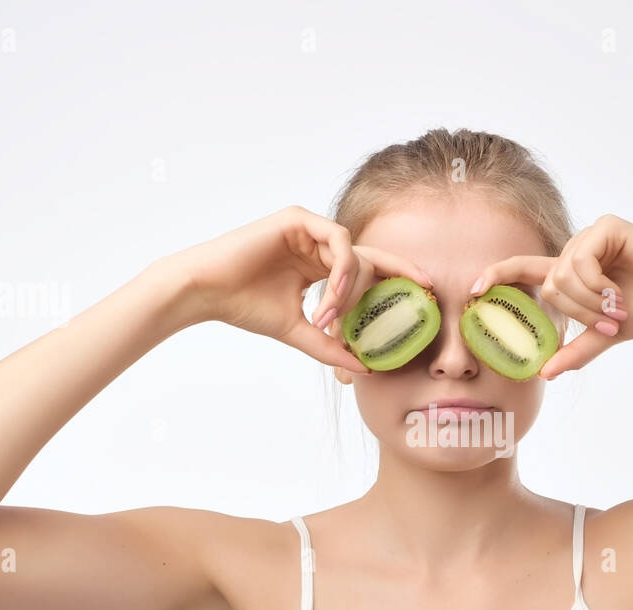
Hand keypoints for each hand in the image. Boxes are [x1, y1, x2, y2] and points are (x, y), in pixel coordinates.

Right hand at [164, 205, 433, 373]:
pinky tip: (331, 295)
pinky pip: (337, 239)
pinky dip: (342, 269)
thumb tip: (364, 369)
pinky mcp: (297, 218)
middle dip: (398, 271)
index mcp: (317, 264)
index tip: (425, 294)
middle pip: (369, 255)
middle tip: (425, 288)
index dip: (396, 278)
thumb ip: (329, 346)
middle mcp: (315, 243)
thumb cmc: (244, 307)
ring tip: (335, 315)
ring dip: (352, 286)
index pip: (366, 269)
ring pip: (353, 251)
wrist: (207, 291)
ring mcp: (307, 228)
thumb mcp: (296, 331)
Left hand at [471, 213, 632, 377]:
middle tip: (608, 323)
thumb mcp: (607, 335)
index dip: (497, 275)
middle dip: (576, 313)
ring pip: (562, 276)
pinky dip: (597, 286)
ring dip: (588, 303)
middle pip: (548, 285)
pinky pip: (580, 263)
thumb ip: (575, 349)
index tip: (473, 290)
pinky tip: (619, 292)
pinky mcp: (606, 227)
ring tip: (617, 309)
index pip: (525, 269)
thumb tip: (545, 373)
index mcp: (573, 271)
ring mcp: (591, 235)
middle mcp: (577, 249)